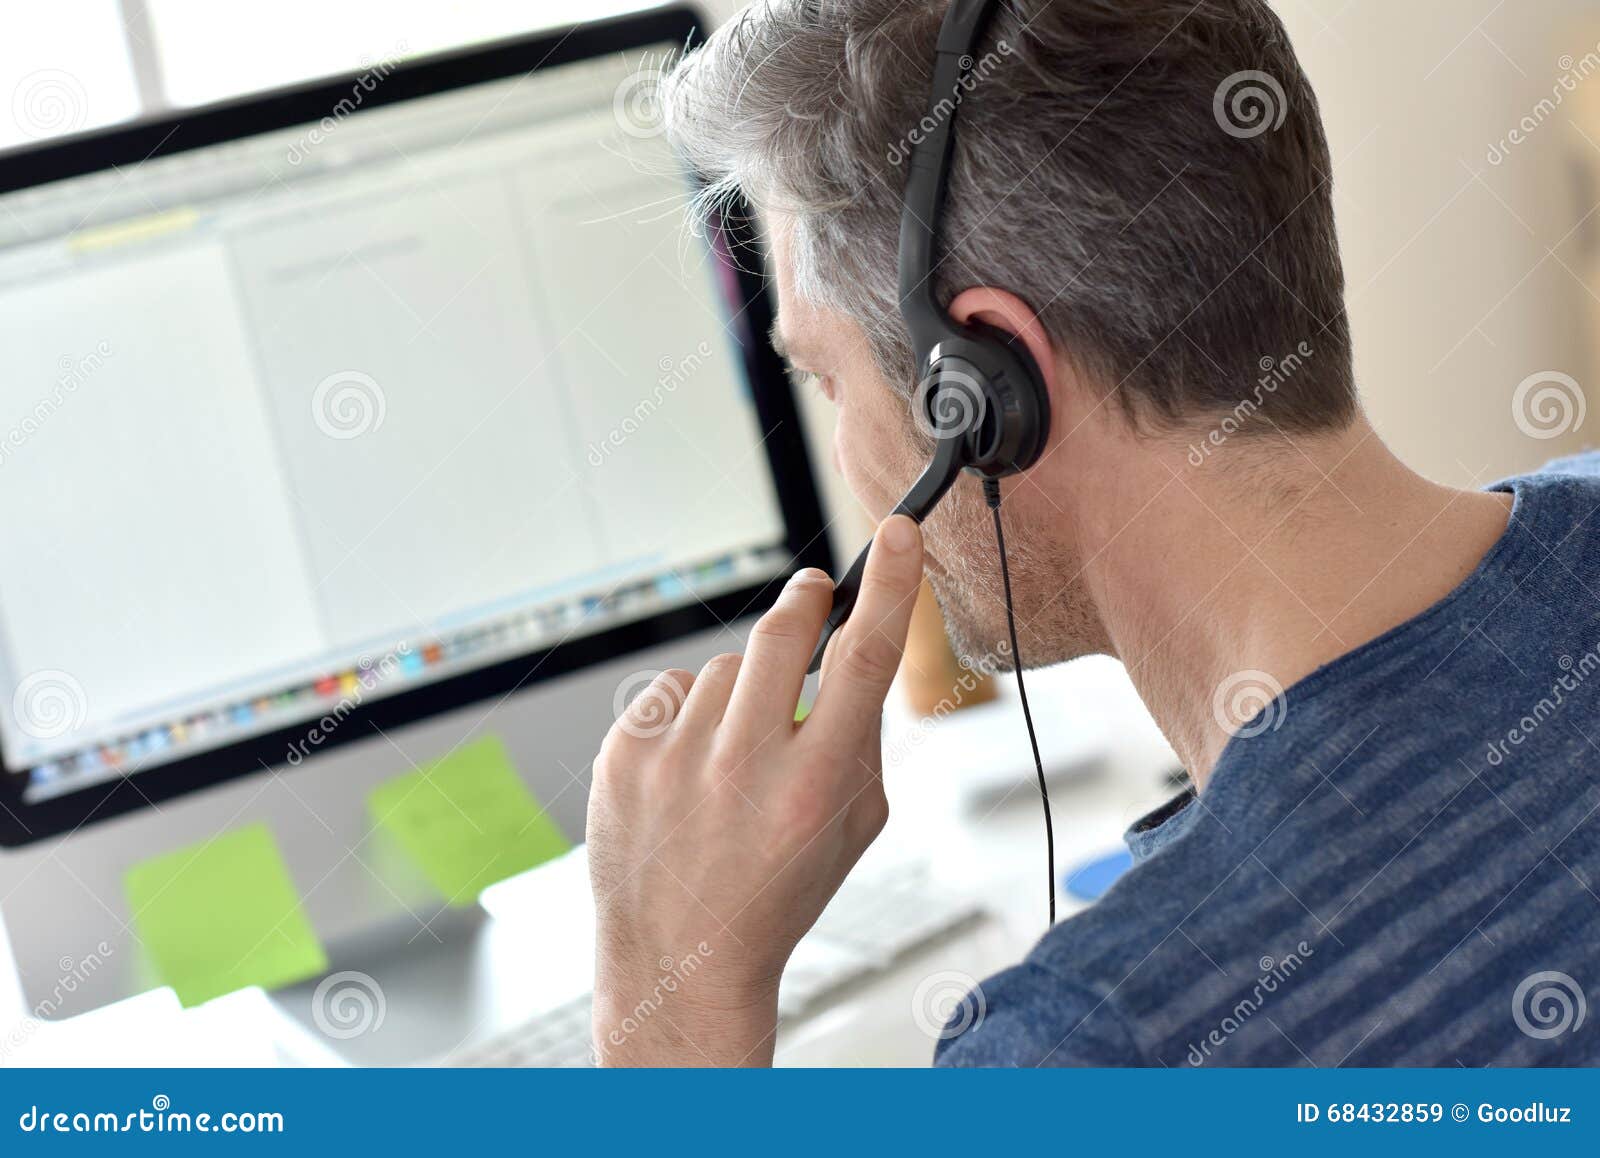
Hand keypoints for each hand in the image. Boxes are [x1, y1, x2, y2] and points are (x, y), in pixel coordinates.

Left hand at [586, 514, 924, 1065]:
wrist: (681, 954)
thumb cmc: (776, 891)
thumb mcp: (852, 827)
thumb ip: (860, 738)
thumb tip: (853, 651)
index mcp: (816, 784)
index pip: (865, 659)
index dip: (890, 586)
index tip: (897, 534)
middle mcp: (745, 764)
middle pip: (783, 632)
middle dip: (804, 600)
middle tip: (812, 593)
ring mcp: (676, 756)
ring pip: (724, 666)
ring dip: (741, 689)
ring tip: (734, 754)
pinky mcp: (623, 755)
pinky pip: (670, 691)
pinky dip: (688, 716)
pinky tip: (690, 768)